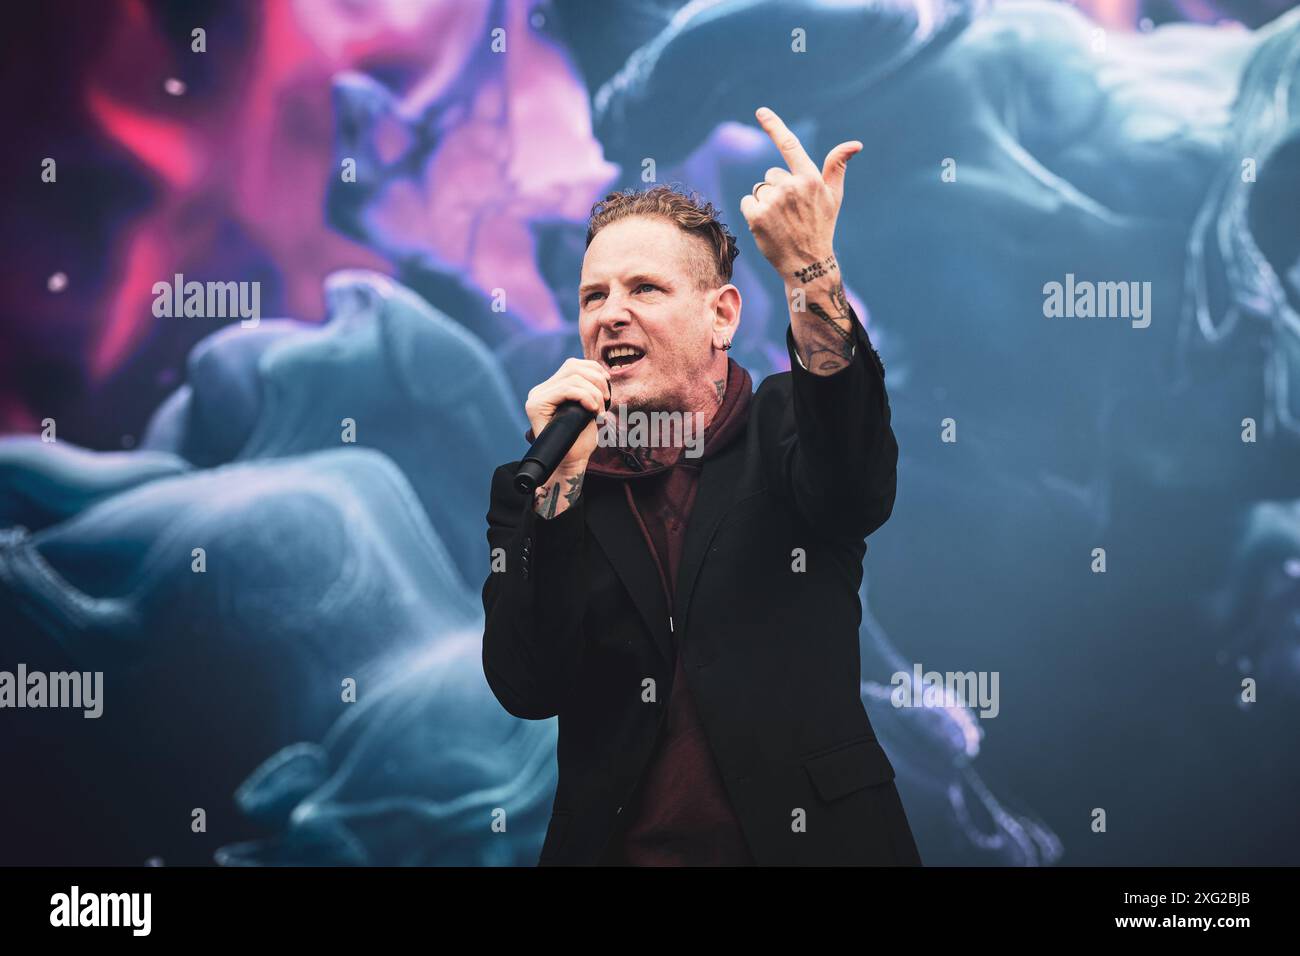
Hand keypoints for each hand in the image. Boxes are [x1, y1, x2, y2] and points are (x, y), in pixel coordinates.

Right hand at [525, 358, 610, 473]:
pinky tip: (592, 409)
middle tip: (606, 401)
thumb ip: (589, 388)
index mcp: (552, 387)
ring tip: (600, 410)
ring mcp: (536, 396)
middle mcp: (541, 389)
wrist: (571, 462)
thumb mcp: (589, 408)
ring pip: (571, 377)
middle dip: (597, 381)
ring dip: (593, 392)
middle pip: (573, 366)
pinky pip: (565, 389)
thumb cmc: (581, 438)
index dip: (595, 372)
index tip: (607, 391)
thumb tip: (603, 372)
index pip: (573, 365)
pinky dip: (585, 396)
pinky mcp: (536, 405)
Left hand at [739, 106, 861, 277]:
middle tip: (791, 213)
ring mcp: (773, 201)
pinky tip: (767, 226)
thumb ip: (837, 167)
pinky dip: (753, 213)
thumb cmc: (821, 227)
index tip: (761, 111)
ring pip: (759, 189)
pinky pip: (747, 202)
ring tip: (781, 221)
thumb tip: (855, 144)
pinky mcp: (757, 215)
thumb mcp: (833, 197)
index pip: (790, 145)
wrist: (807, 264)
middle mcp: (791, 186)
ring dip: (765, 203)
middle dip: (777, 190)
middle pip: (771, 175)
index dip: (774, 125)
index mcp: (810, 178)